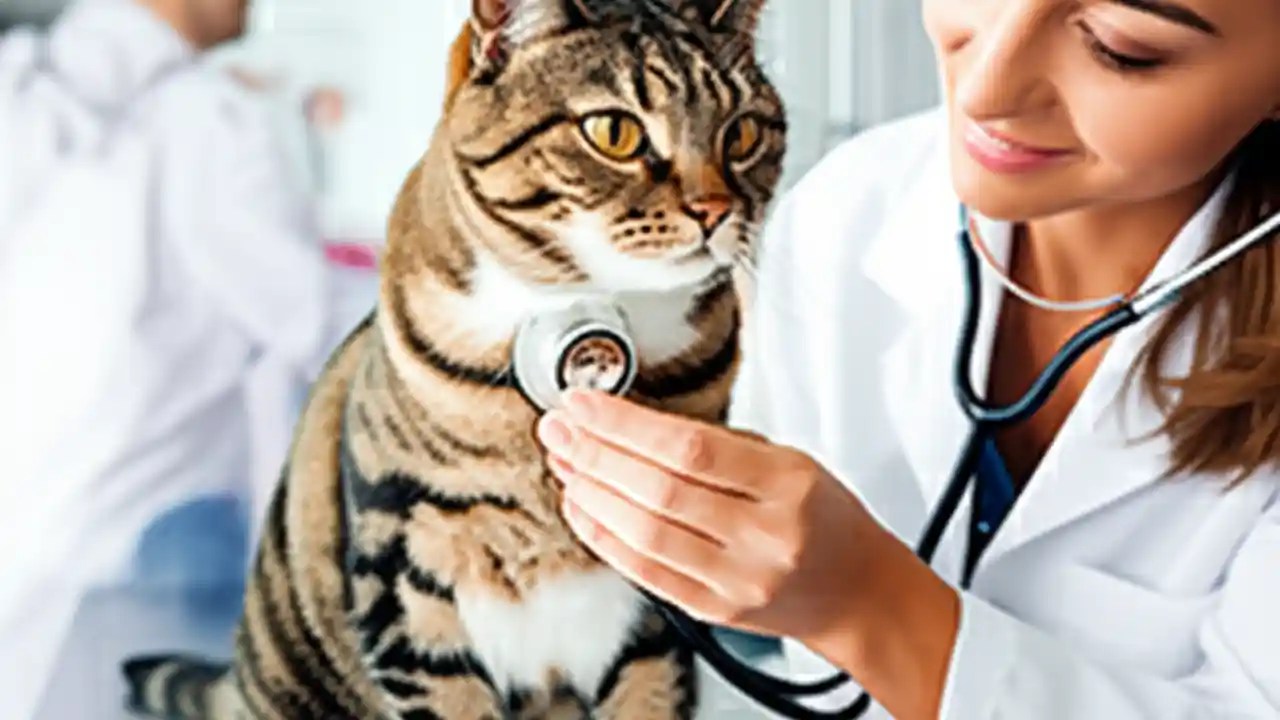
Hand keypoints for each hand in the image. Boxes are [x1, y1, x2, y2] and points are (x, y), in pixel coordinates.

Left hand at [536, 388, 882, 643]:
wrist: (856, 589)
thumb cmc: (823, 518)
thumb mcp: (790, 461)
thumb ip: (718, 446)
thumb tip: (630, 424)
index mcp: (787, 486)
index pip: (690, 447)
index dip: (625, 423)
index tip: (584, 403)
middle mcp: (763, 536)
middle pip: (659, 490)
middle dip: (595, 453)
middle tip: (559, 428)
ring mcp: (737, 579)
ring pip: (644, 532)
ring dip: (591, 493)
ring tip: (565, 462)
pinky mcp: (714, 610)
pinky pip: (645, 572)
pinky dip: (604, 538)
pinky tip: (582, 508)